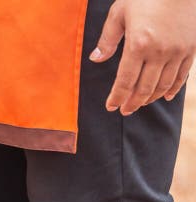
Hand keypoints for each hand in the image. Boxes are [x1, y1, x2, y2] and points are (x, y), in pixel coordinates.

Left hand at [90, 0, 195, 114]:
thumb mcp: (119, 12)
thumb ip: (108, 38)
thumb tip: (95, 59)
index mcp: (138, 44)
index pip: (125, 81)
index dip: (117, 97)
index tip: (111, 107)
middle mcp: (159, 52)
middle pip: (144, 88)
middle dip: (132, 103)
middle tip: (124, 110)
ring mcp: (178, 51)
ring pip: (163, 85)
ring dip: (150, 98)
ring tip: (140, 103)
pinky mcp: (191, 48)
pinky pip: (182, 75)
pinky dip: (173, 89)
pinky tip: (165, 96)